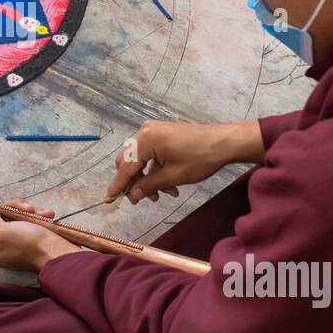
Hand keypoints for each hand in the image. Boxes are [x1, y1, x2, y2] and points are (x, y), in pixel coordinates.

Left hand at [0, 198, 79, 272]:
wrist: (59, 253)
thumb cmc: (28, 244)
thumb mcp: (3, 231)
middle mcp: (2, 245)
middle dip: (10, 208)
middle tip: (23, 207)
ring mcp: (17, 240)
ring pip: (14, 214)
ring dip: (26, 210)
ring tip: (37, 213)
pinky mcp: (31, 235)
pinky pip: (29, 218)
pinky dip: (38, 216)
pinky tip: (47, 216)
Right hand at [107, 120, 264, 203]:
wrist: (224, 142)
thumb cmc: (200, 158)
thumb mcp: (173, 176)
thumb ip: (148, 186)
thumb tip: (132, 195)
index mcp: (145, 140)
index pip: (126, 166)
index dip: (118, 184)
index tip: (108, 198)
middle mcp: (145, 132)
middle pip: (130, 161)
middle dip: (136, 182)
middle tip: (141, 200)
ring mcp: (155, 131)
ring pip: (142, 160)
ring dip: (149, 179)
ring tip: (164, 195)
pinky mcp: (164, 134)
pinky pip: (152, 154)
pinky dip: (157, 170)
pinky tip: (170, 185)